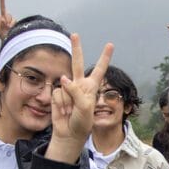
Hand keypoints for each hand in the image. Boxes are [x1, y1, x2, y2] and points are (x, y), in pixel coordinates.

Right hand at [47, 33, 112, 154]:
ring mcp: (68, 89)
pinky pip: (58, 93)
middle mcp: (80, 85)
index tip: (110, 45)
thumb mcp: (85, 108)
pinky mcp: (58, 94)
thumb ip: (76, 92)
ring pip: (66, 85)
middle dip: (76, 48)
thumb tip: (63, 78)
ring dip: (68, 101)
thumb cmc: (82, 122)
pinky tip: (63, 111)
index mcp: (92, 87)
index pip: (99, 69)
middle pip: (77, 63)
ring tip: (71, 111)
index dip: (104, 58)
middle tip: (74, 34)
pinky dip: (61, 103)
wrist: (69, 133)